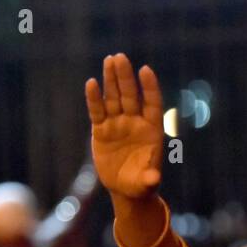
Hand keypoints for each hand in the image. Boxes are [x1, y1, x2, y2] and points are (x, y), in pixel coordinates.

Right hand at [85, 54, 163, 200]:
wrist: (126, 189)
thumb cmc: (141, 184)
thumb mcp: (146, 183)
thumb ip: (150, 179)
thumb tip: (154, 179)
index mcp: (152, 130)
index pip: (152, 104)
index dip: (149, 87)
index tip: (145, 70)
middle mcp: (135, 123)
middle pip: (130, 96)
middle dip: (125, 77)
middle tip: (120, 57)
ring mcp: (118, 124)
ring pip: (114, 98)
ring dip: (111, 80)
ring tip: (109, 60)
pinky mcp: (102, 130)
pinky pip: (97, 111)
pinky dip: (94, 99)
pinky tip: (92, 83)